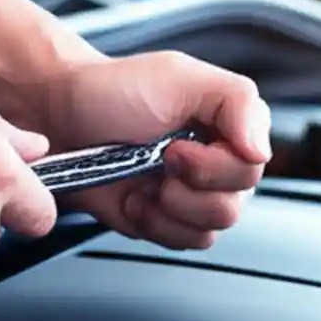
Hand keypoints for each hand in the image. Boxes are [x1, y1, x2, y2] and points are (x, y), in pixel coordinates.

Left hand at [48, 52, 270, 248]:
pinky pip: (179, 243)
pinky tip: (134, 197)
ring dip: (168, 210)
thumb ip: (236, 102)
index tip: (175, 145)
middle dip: (186, 190)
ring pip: (208, 232)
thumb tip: (262, 151)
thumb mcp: (182, 77)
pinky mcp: (162, 221)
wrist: (58, 115)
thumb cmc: (115, 90)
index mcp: (230, 128)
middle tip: (157, 160)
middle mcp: (217, 164)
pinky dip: (152, 224)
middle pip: (232, 208)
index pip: (250, 170)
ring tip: (143, 179)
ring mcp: (189, 196)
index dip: (212, 166)